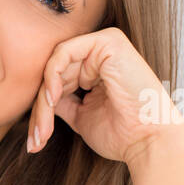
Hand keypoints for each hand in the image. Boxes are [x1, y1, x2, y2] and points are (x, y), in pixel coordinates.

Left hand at [25, 26, 183, 167]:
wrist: (148, 141)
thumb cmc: (121, 134)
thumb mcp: (80, 116)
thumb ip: (59, 102)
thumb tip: (36, 101)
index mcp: (96, 69)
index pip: (56, 82)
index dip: (41, 111)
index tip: (35, 141)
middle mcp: (100, 54)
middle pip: (52, 76)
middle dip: (40, 111)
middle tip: (36, 140)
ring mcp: (104, 45)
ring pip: (54, 68)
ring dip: (43, 103)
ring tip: (44, 132)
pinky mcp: (107, 42)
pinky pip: (63, 53)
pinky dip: (52, 77)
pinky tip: (52, 100)